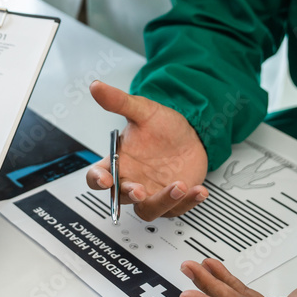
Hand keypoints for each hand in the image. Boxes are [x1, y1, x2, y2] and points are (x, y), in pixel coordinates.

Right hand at [85, 81, 207, 219]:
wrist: (193, 132)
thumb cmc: (163, 126)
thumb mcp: (142, 110)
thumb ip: (118, 101)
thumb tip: (97, 86)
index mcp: (118, 162)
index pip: (97, 177)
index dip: (97, 180)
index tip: (105, 179)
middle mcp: (132, 180)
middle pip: (122, 197)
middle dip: (130, 194)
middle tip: (140, 189)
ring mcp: (152, 192)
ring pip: (148, 210)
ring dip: (162, 202)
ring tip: (179, 185)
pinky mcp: (174, 200)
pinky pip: (177, 209)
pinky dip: (189, 202)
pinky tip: (199, 190)